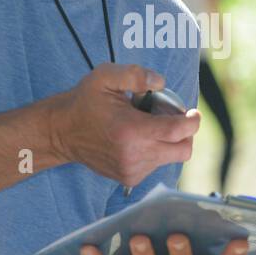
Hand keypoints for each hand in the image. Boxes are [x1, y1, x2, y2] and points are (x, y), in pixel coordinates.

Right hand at [47, 64, 200, 187]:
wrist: (62, 132)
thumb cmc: (85, 102)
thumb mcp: (105, 77)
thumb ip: (135, 75)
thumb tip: (160, 82)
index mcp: (132, 131)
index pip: (179, 132)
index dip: (193, 121)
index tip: (193, 113)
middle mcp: (134, 155)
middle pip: (182, 151)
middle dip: (186, 134)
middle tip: (174, 118)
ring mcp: (132, 170)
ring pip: (170, 158)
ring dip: (168, 142)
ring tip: (146, 126)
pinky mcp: (129, 178)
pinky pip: (156, 165)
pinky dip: (155, 152)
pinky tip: (138, 139)